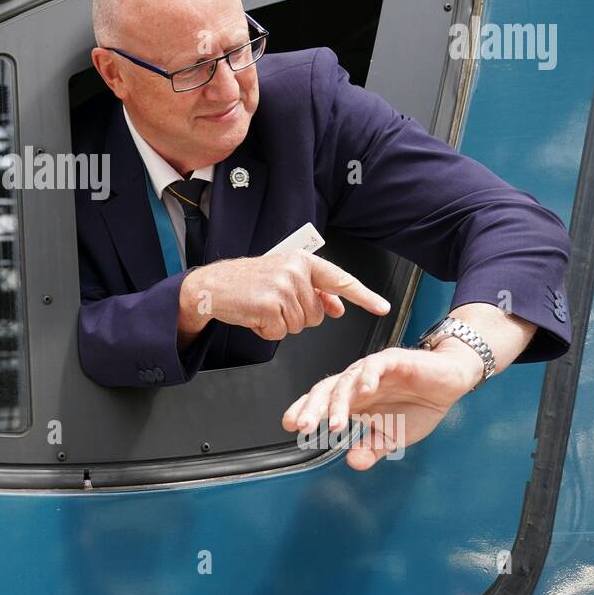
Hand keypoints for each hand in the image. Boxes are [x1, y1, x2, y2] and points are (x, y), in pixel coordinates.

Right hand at [179, 251, 390, 341]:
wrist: (210, 286)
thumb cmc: (245, 283)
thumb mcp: (283, 280)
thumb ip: (313, 292)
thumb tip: (336, 308)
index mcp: (301, 261)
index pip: (340, 280)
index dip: (364, 296)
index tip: (382, 307)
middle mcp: (295, 272)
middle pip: (317, 314)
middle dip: (296, 316)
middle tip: (272, 303)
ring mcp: (282, 288)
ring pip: (300, 326)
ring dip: (280, 324)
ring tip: (261, 307)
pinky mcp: (269, 306)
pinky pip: (280, 333)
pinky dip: (266, 331)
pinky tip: (254, 315)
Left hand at [280, 340, 484, 470]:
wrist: (451, 382)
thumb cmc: (418, 406)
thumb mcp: (393, 436)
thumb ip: (372, 448)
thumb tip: (353, 463)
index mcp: (353, 400)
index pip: (322, 404)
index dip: (304, 411)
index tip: (290, 426)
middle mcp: (357, 383)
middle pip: (326, 391)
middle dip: (311, 408)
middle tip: (301, 426)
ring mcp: (372, 370)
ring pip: (347, 380)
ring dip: (339, 402)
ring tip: (335, 423)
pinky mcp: (393, 360)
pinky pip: (375, 365)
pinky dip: (369, 377)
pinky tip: (365, 391)